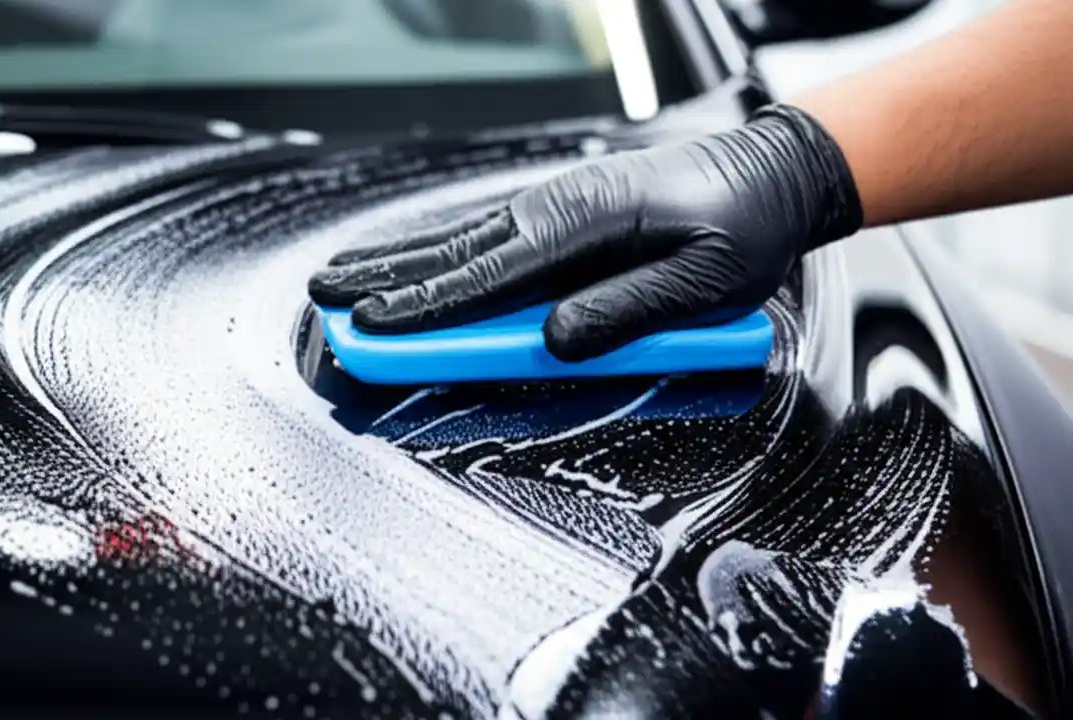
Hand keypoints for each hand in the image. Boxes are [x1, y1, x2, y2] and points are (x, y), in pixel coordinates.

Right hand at [308, 104, 862, 361]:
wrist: (770, 174)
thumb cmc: (743, 229)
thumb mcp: (703, 282)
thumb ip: (627, 311)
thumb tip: (555, 339)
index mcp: (586, 224)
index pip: (488, 274)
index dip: (425, 305)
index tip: (373, 324)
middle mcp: (557, 207)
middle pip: (454, 250)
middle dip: (385, 277)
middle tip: (324, 295)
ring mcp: (555, 204)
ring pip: (460, 236)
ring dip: (398, 257)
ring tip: (345, 272)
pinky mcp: (561, 210)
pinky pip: (484, 230)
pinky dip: (436, 243)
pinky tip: (411, 252)